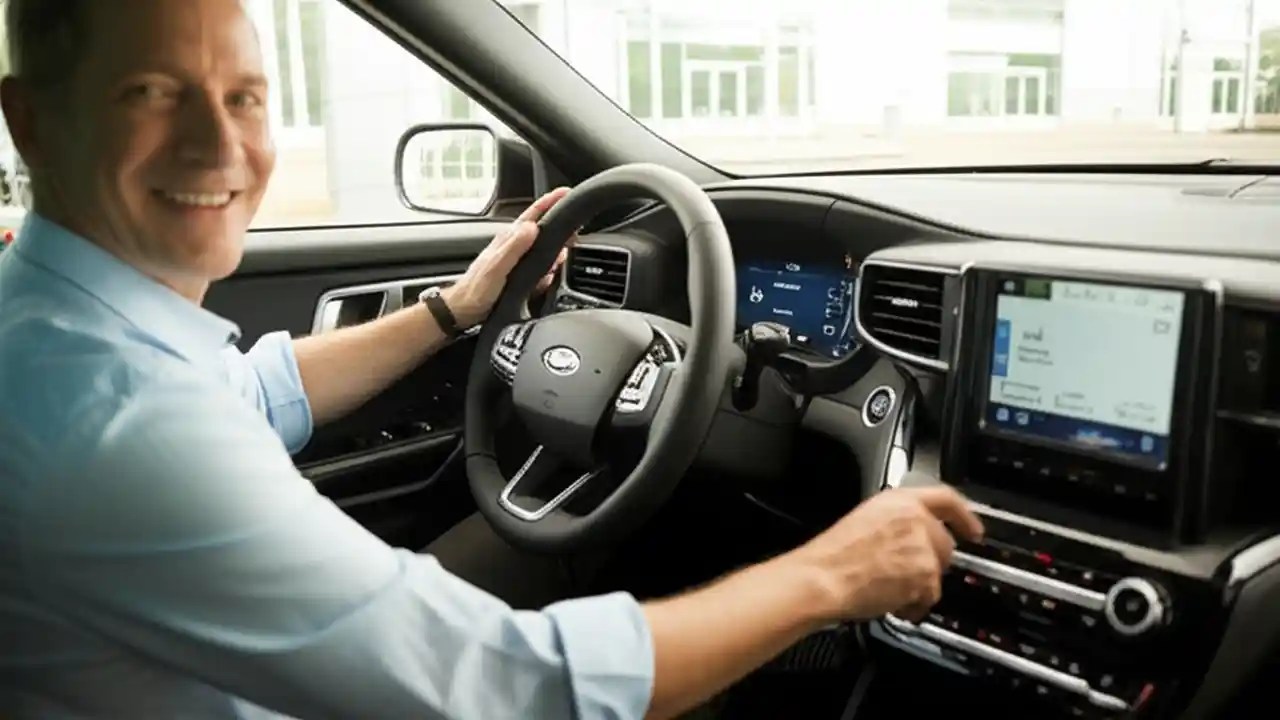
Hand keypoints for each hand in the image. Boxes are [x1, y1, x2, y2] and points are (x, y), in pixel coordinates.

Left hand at [443, 187, 573, 326]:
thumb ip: (514, 247)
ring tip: (566, 252)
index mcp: (508, 240)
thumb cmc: (476, 291)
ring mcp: (514, 261)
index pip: (533, 215)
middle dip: (559, 227)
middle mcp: (512, 247)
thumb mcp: (497, 267)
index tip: (566, 192)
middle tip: (576, 229)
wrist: (463, 311)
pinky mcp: (516, 275)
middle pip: (540, 230)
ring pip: (541, 249)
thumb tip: (532, 227)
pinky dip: (548, 270)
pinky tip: (551, 274)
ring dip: (556, 250)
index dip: (550, 202)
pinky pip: (537, 268)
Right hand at [788, 486, 983, 623]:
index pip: (946, 498)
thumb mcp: (865, 519)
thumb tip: (915, 536)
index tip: (973, 529)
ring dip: (918, 584)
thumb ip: (897, 521)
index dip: (964, 515)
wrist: (823, 578)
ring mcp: (923, 547)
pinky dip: (913, 604)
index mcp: (899, 500)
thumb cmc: (833, 556)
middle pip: (946, 543)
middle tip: (908, 573)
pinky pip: (930, 596)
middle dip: (932, 561)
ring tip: (888, 588)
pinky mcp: (925, 575)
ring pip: (938, 572)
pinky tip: (890, 600)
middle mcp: (916, 519)